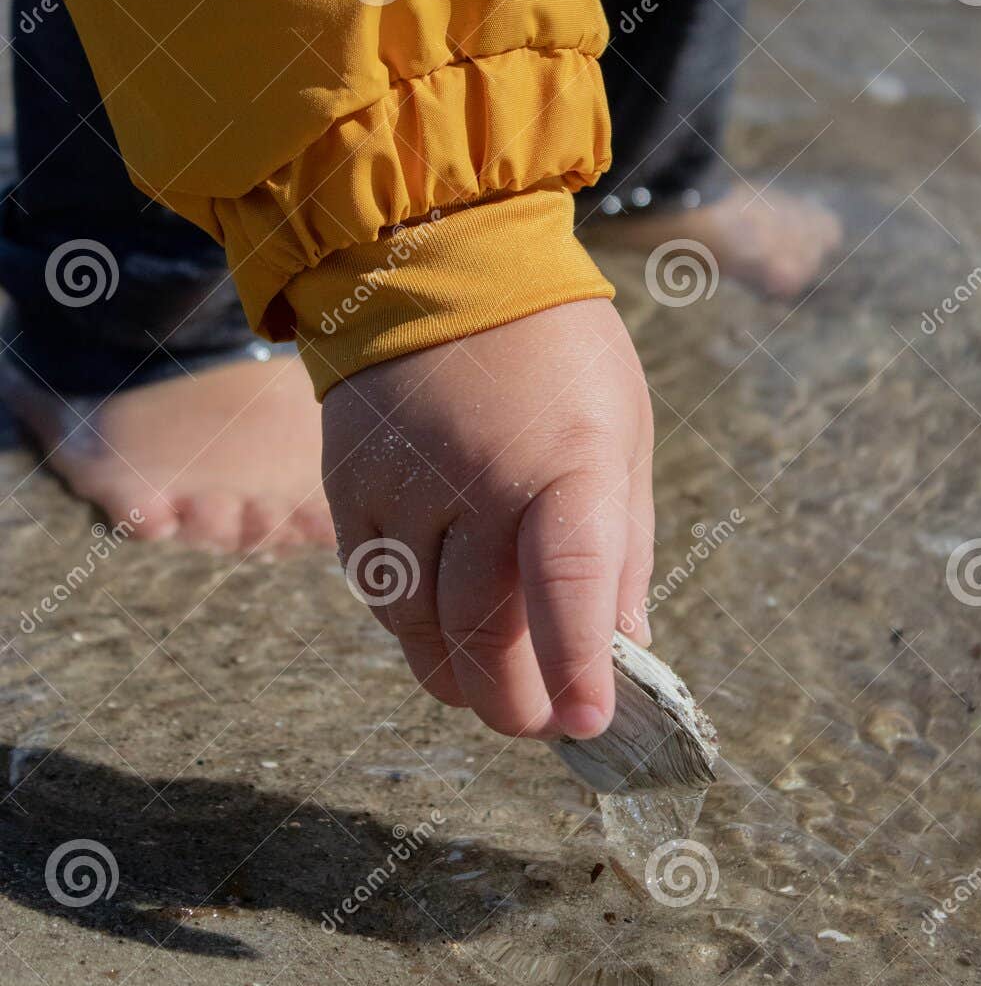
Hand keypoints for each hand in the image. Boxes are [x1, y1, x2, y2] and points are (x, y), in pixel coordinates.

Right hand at [321, 300, 653, 739]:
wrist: (441, 260)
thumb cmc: (556, 354)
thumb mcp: (622, 433)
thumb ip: (623, 548)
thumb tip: (623, 650)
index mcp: (567, 459)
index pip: (569, 585)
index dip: (574, 668)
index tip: (588, 725)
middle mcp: (479, 477)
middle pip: (483, 628)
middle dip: (514, 700)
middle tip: (538, 723)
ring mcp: (405, 484)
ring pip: (420, 625)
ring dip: (458, 678)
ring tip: (489, 693)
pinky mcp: (351, 488)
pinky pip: (376, 591)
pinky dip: (410, 631)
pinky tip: (438, 636)